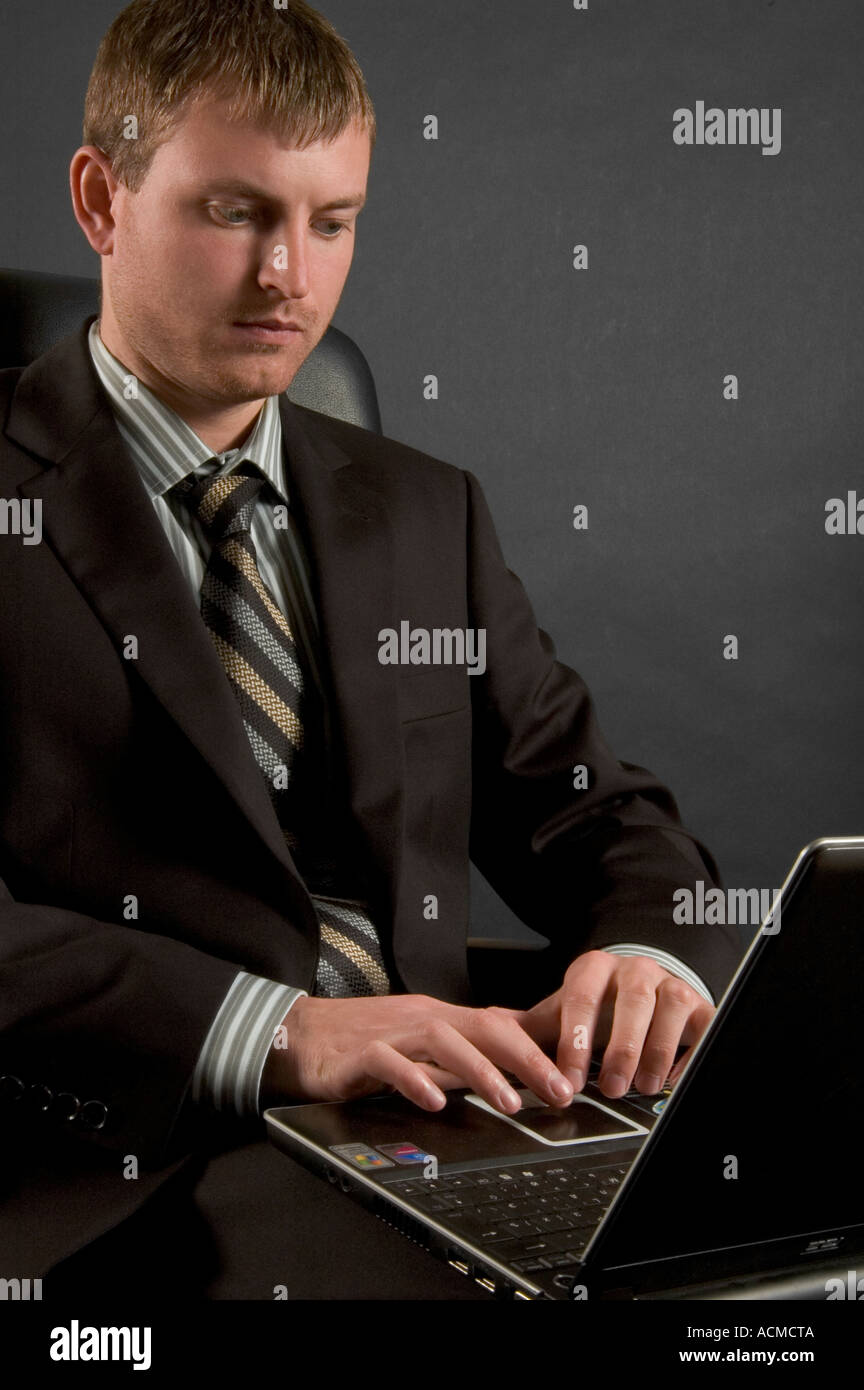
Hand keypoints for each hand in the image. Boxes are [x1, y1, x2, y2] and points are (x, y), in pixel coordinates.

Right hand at [261, 993, 575, 1114]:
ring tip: (508, 1101)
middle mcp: (421, 1020)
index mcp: (440, 1018)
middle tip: (558, 1090)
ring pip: (443, 1040)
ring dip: (480, 1070)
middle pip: (481, 1027)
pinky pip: (389, 1062)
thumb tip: (511, 1065)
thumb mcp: (420, 1046)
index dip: (537, 1050)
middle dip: (525, 1058)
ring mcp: (391, 1033)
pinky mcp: (358, 1053)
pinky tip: (434, 1101)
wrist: (300, 1034)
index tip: (568, 1078)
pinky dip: (414, 1079)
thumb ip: (460, 1054)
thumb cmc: (362, 1041)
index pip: (498, 1025)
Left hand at [515, 950, 714, 1099]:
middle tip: (610, 1087)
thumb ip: (528, 1026)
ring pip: (669, 1006)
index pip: (582, 997)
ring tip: (642, 1085)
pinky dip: (690, 1050)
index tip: (568, 1079)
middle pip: (631, 1000)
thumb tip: (485, 1030)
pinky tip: (673, 1078)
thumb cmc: (597, 1007)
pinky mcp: (698, 1003)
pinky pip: (702, 1021)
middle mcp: (634, 970)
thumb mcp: (562, 1013)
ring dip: (656, 1049)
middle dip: (621, 1046)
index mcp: (594, 968)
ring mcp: (669, 983)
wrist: (642, 989)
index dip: (574, 1039)